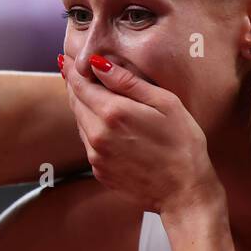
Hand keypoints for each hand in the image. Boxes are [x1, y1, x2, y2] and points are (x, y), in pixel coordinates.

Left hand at [60, 53, 219, 213]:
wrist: (184, 192)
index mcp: (112, 113)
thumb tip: (98, 64)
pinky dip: (92, 129)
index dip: (72, 70)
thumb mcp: (164, 103)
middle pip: (76, 102)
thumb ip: (128, 82)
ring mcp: (95, 156)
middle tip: (76, 71)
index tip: (66, 59)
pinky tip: (108, 125)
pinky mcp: (98, 171)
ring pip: (80, 122)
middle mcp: (97, 135)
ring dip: (84, 107)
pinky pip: (88, 143)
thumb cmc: (182, 144)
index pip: (80, 84)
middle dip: (76, 85)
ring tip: (94, 95)